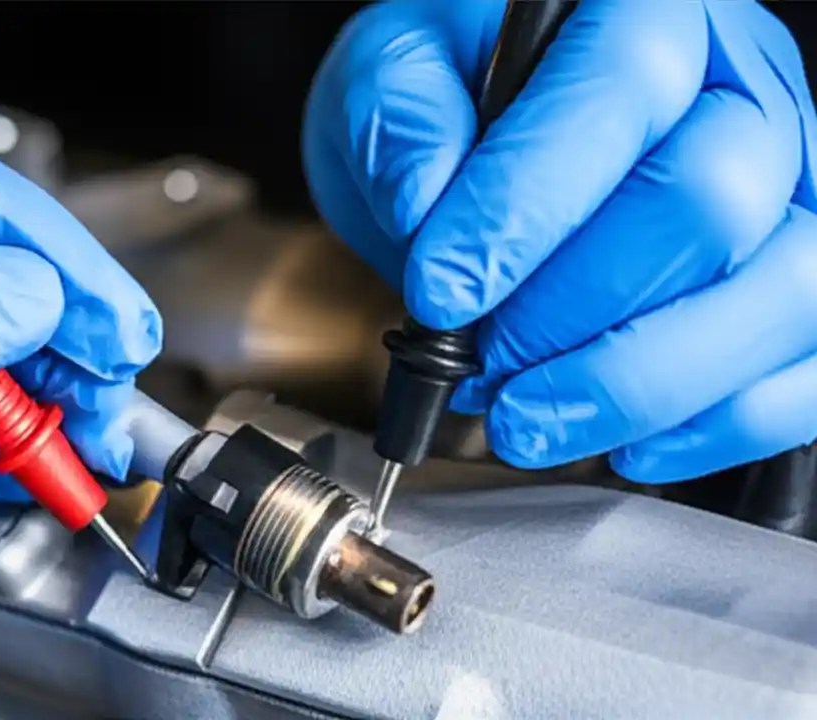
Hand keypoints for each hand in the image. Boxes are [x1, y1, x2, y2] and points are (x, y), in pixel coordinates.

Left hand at [304, 0, 816, 481]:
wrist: (480, 139)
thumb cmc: (446, 96)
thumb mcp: (388, 75)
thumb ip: (400, 119)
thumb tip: (428, 206)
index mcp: (643, 11)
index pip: (618, 95)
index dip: (526, 208)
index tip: (442, 291)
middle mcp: (740, 88)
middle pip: (709, 202)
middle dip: (574, 311)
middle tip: (480, 363)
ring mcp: (788, 188)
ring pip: (781, 292)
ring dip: (640, 384)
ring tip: (529, 419)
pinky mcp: (794, 282)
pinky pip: (809, 371)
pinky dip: (717, 424)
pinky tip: (624, 440)